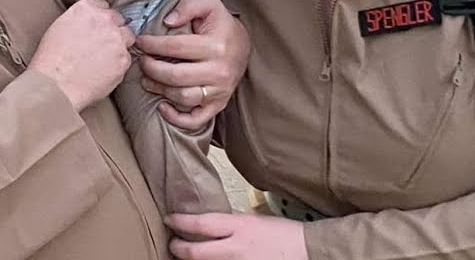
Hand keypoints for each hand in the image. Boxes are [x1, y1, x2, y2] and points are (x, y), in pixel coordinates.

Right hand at [29, 0, 135, 112]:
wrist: (55, 85)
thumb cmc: (50, 60)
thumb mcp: (59, 27)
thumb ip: (79, 20)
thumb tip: (88, 25)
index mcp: (86, 9)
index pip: (103, 5)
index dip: (101, 18)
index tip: (97, 27)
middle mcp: (105, 20)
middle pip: (119, 19)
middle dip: (113, 30)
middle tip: (101, 45)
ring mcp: (117, 39)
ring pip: (128, 37)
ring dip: (120, 45)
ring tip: (104, 59)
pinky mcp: (124, 59)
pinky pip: (127, 58)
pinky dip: (118, 64)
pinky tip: (103, 72)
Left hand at [134, 0, 248, 130]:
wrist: (243, 44)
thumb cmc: (219, 23)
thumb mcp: (208, 4)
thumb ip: (187, 6)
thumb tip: (167, 21)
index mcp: (215, 46)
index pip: (175, 47)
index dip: (152, 45)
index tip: (140, 42)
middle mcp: (219, 71)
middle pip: (176, 76)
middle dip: (151, 69)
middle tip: (141, 61)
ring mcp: (220, 90)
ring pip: (183, 97)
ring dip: (159, 90)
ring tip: (146, 80)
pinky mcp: (219, 104)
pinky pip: (196, 119)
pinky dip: (177, 118)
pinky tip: (162, 107)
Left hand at [167, 212, 308, 259]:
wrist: (305, 251)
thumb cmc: (281, 233)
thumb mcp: (251, 220)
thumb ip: (229, 222)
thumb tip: (208, 222)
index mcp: (239, 227)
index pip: (200, 224)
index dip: (180, 222)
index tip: (169, 219)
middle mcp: (235, 249)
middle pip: (195, 252)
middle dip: (177, 248)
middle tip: (172, 244)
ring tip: (185, 254)